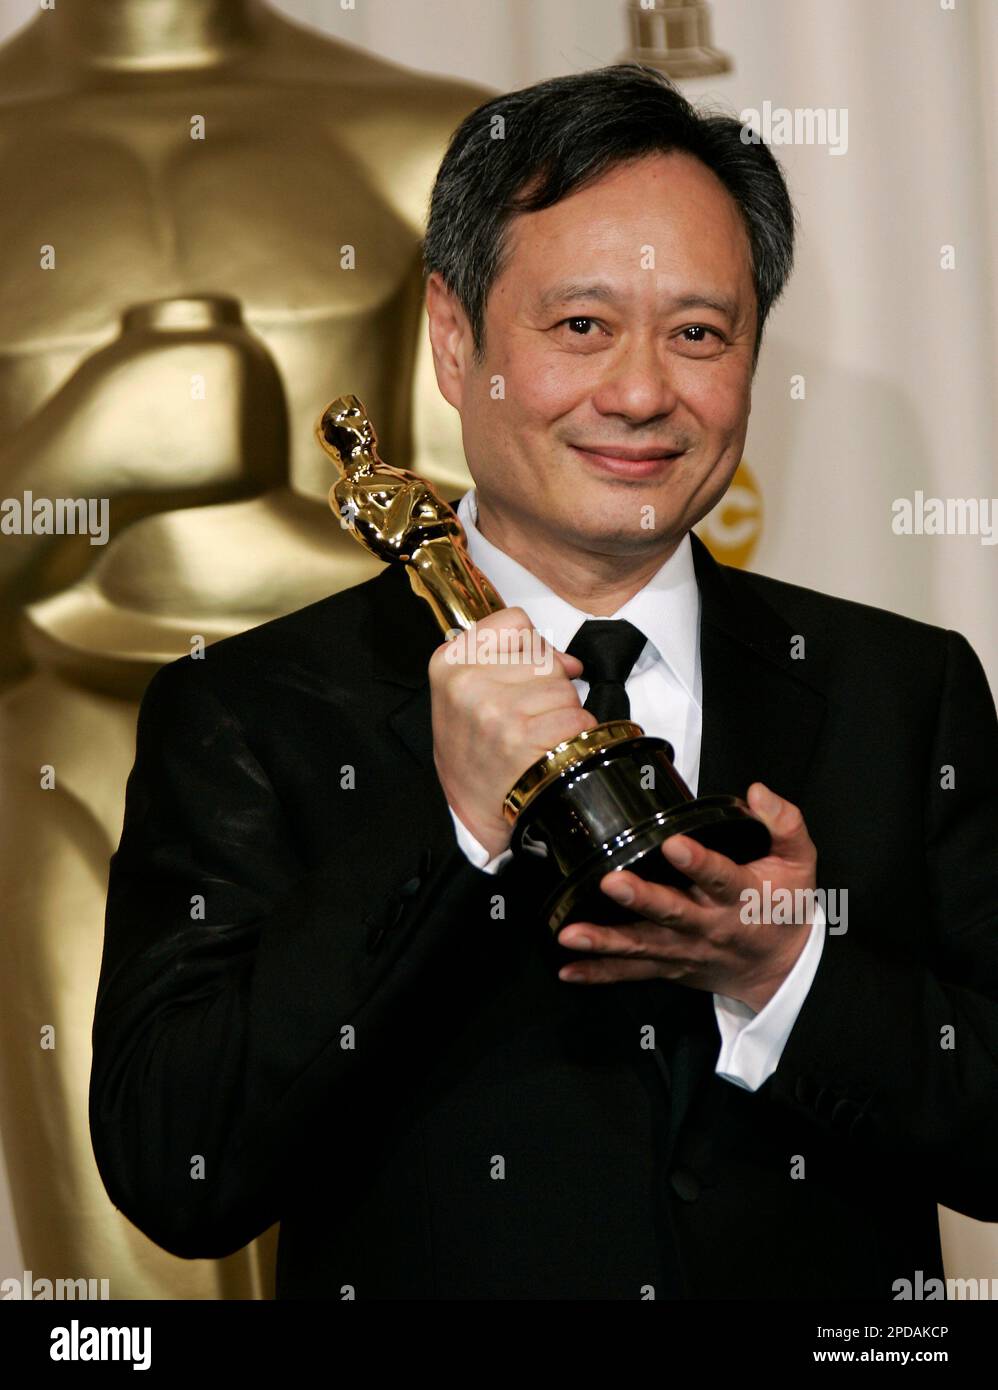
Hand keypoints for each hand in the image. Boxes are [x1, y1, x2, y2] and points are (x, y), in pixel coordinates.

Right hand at [429, 608, 596, 858]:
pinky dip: (574, 735)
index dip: (534, 645)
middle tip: (527, 718)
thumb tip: (570, 662)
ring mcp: (494, 709)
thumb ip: (511, 660)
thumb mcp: (467, 694)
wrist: (468, 811)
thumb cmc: (473, 750)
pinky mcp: (521, 737)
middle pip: (545, 658)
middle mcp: (467, 681)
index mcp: (449, 662)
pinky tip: (550, 750)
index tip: (529, 671)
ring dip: (563, 713)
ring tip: (536, 736)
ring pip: (564, 688)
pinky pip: (575, 718)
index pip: (516, 622)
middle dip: (549, 687)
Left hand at [556, 783, 817, 1011]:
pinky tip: (569, 968)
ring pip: (643, 946)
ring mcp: (685, 950)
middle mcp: (709, 925)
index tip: (673, 844)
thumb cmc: (784, 907)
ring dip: (606, 941)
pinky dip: (599, 973)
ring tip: (571, 934)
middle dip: (641, 899)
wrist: (781, 968)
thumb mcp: (800, 862)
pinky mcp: (669, 966)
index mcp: (740, 896)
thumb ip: (784, 823)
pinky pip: (631, 972)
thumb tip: (757, 791)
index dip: (697, 862)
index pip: (720, 877)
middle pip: (673, 913)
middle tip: (612, 883)